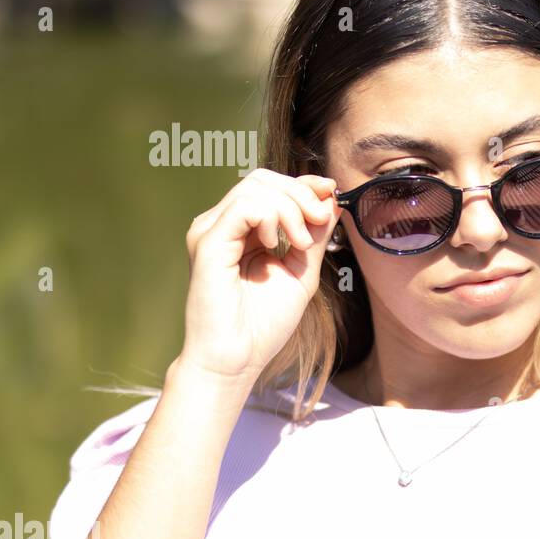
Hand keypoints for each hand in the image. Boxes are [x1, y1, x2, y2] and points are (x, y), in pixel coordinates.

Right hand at [178, 169, 340, 381]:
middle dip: (300, 193)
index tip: (331, 191)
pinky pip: (245, 207)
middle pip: (262, 179)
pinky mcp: (208, 242)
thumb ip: (314, 236)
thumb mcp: (301, 272)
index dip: (304, 183)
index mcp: (242, 231)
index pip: (270, 186)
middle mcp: (222, 226)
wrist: (237, 358)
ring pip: (254, 187)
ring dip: (290, 208)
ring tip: (298, 244)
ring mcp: (212, 231)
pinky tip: (277, 244)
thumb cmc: (264, 325)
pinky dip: (271, 217)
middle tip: (319, 221)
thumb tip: (331, 200)